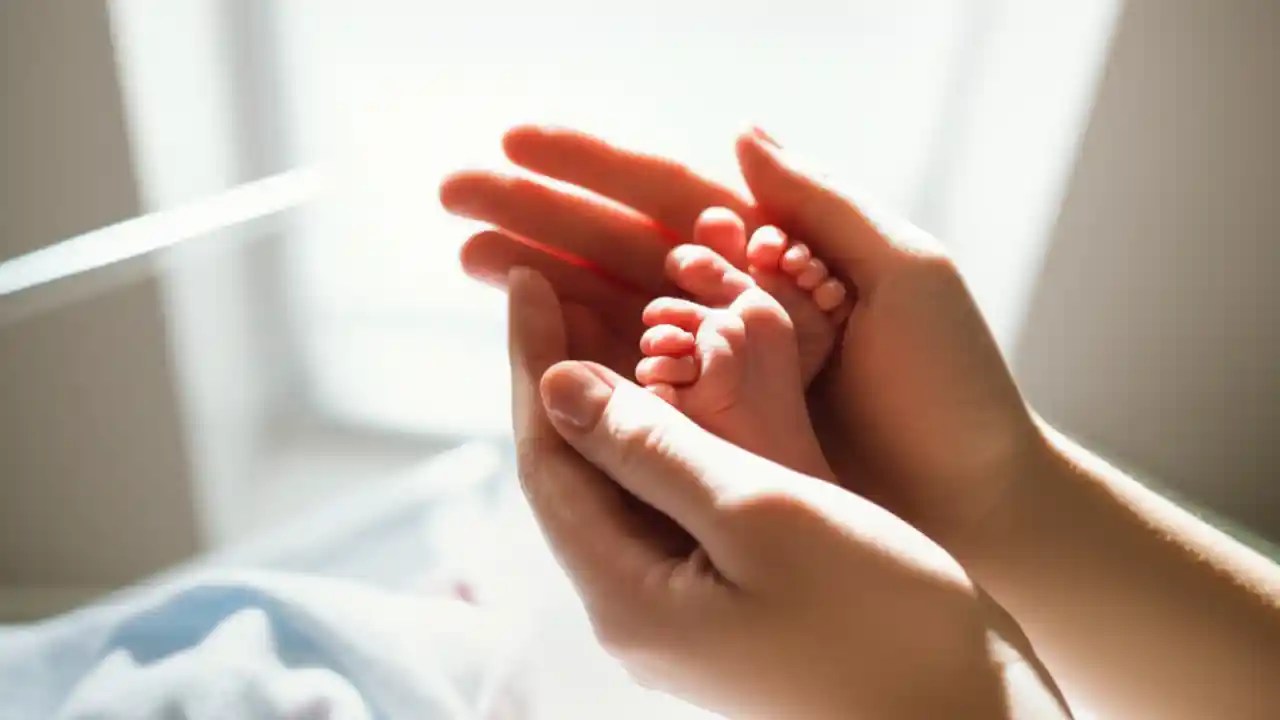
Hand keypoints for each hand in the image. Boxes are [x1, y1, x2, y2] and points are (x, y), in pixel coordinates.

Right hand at [441, 126, 1040, 550]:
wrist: (976, 506)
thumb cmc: (955, 389)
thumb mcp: (906, 274)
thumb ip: (821, 205)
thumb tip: (740, 132)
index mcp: (776, 249)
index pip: (665, 192)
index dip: (589, 165)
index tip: (515, 140)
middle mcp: (732, 300)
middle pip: (614, 244)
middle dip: (534, 215)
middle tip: (454, 196)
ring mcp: (712, 365)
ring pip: (605, 309)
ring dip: (534, 279)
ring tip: (469, 255)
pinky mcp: (703, 428)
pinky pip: (625, 385)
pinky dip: (571, 356)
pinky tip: (523, 335)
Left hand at [507, 268, 1064, 718]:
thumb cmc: (882, 624)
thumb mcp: (761, 513)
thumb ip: (652, 448)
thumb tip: (555, 384)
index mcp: (626, 598)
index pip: (546, 461)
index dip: (531, 361)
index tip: (528, 277)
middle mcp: (638, 610)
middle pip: (574, 475)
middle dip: (562, 377)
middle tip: (563, 285)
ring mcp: (683, 612)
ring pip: (625, 487)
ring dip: (616, 404)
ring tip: (612, 317)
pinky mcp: (729, 604)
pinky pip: (674, 505)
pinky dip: (669, 439)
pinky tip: (686, 391)